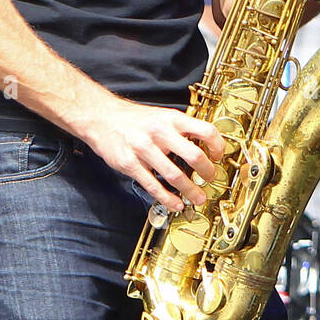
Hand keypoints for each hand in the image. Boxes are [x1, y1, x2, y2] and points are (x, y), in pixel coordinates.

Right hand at [82, 95, 225, 213]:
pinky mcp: (130, 164)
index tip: (218, 157)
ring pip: (174, 175)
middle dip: (207, 172)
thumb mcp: (163, 116)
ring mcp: (144, 149)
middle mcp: (160, 133)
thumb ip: (182, 130)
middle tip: (210, 179)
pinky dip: (167, 198)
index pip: (206, 131)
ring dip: (190, 190)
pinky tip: (176, 203)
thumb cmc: (136, 119)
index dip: (217, 146)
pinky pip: (153, 185)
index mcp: (173, 119)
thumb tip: (205, 146)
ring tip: (198, 198)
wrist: (102, 117)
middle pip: (194, 156)